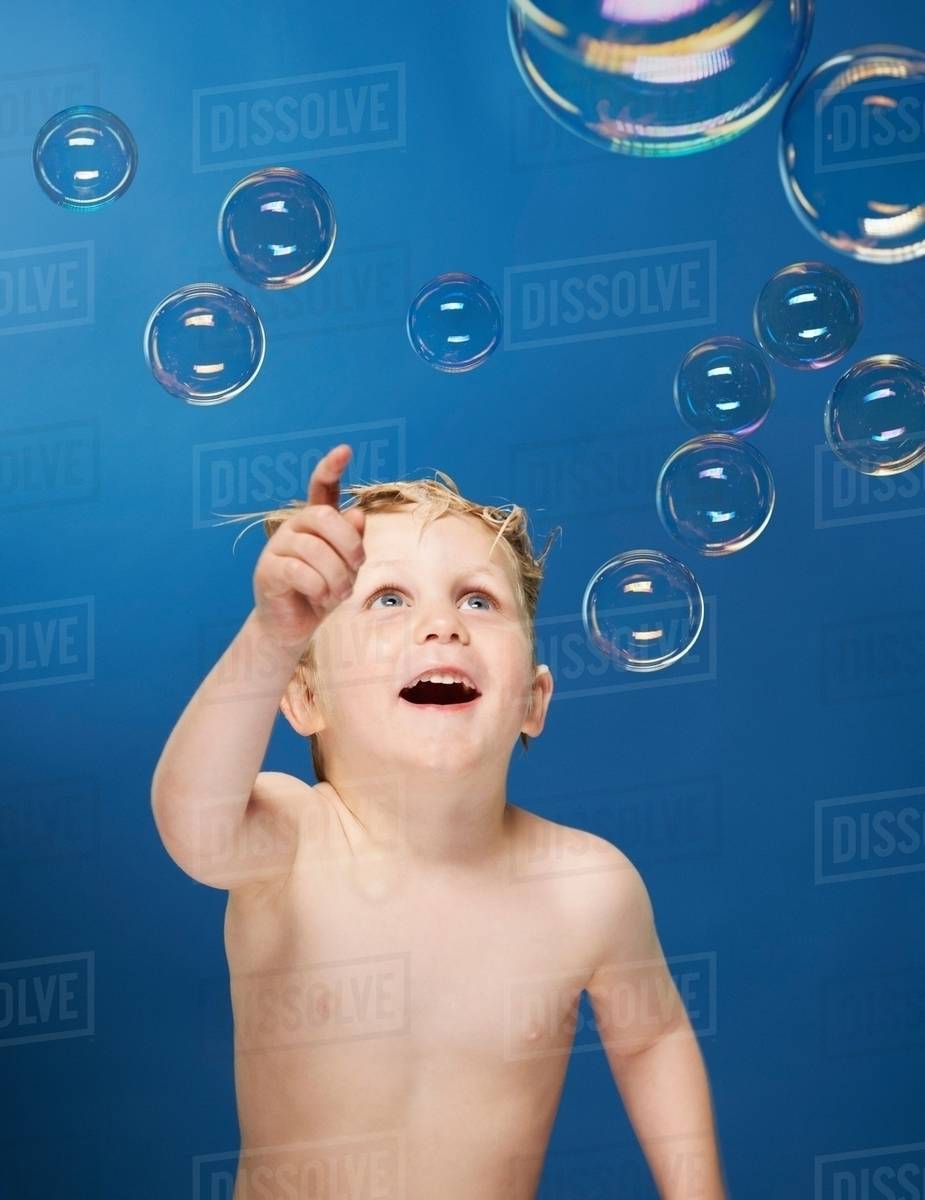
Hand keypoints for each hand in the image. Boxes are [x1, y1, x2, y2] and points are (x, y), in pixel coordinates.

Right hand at [252, 444, 365, 648]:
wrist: (293, 627)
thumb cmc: (322, 593)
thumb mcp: (346, 568)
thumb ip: (352, 542)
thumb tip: (356, 513)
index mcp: (316, 523)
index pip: (321, 489)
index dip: (331, 468)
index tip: (345, 450)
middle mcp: (295, 527)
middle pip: (324, 517)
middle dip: (349, 545)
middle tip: (356, 569)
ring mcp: (278, 546)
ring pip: (315, 550)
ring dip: (337, 576)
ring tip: (340, 593)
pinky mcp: (268, 569)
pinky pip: (299, 571)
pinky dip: (318, 587)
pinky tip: (321, 598)